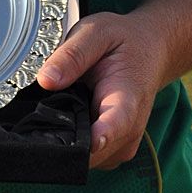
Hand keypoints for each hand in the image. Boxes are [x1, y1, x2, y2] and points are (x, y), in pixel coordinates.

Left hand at [36, 11, 167, 169]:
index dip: (93, 139)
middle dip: (62, 137)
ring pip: (84, 159)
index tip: (76, 144)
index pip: (113, 128)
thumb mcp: (96, 33)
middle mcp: (128, 131)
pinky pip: (87, 156)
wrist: (149, 51)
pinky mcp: (113, 151)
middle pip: (90, 153)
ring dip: (66, 139)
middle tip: (43, 110)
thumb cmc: (123, 42)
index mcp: (127, 100)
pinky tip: (69, 115)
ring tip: (61, 105)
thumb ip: (72, 55)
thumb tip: (45, 80)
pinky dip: (72, 140)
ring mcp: (121, 145)